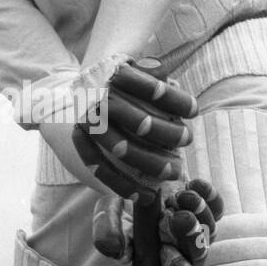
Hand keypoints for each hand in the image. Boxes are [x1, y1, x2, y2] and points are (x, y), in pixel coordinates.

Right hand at [71, 60, 197, 198]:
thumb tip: (177, 91)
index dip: (175, 99)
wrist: (73, 96)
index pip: (151, 87)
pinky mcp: (78, 140)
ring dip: (151, 163)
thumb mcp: (135, 69)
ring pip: (120, 148)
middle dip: (167, 134)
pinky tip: (146, 196)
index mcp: (115, 73)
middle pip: (137, 119)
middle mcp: (98, 96)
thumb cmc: (119, 86)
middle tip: (187, 140)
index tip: (193, 111)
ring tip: (174, 172)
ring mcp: (86, 121)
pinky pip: (100, 168)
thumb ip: (154, 76)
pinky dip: (123, 186)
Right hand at [93, 177, 224, 265]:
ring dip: (199, 214)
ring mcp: (197, 226)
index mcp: (158, 256)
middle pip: (197, 253)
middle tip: (181, 218)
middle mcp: (181, 245)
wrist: (135, 174)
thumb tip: (120, 254)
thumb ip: (106, 232)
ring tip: (182, 195)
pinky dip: (209, 196)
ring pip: (210, 229)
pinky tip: (193, 184)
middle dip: (191, 239)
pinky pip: (217, 206)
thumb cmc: (121, 201)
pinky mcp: (206, 206)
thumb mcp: (107, 212)